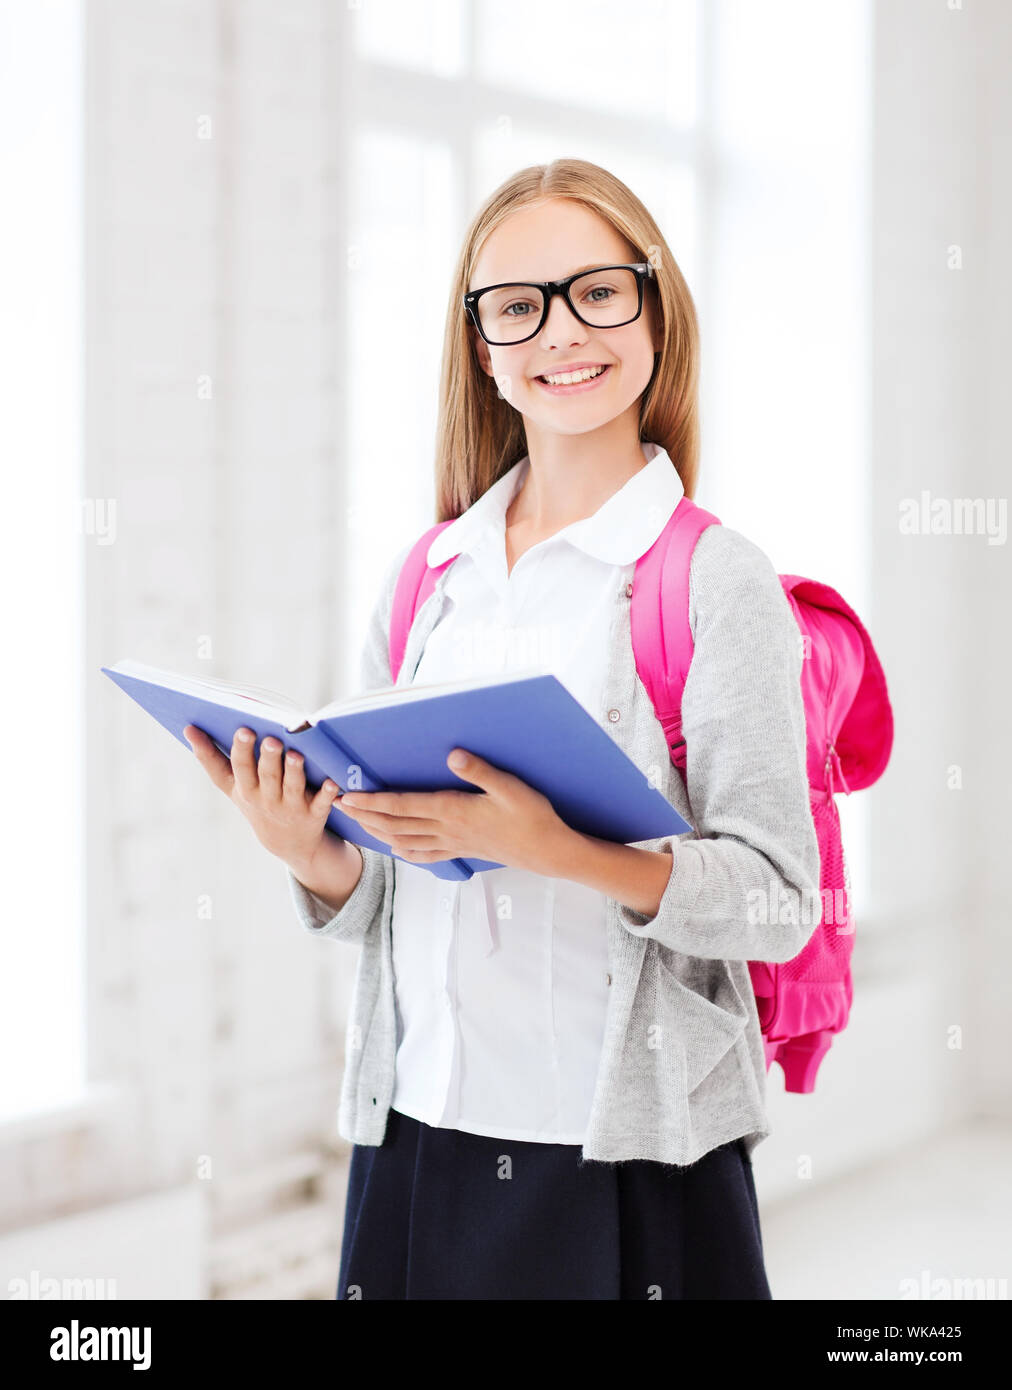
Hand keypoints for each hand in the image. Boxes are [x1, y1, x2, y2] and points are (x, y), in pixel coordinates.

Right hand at [182, 723, 342, 872]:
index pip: (238, 768)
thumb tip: (188, 728)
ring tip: (295, 754)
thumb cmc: (257, 800)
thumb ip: (211, 759)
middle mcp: (265, 798)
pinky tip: (332, 781)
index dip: (239, 750)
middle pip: (265, 775)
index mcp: (245, 788)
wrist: (288, 843)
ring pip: (291, 787)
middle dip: (267, 757)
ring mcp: (290, 807)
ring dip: (293, 771)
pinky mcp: (313, 814)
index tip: (242, 729)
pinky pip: (321, 803)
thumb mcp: (232, 786)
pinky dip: (326, 794)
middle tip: (270, 739)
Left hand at [337, 748, 570, 874]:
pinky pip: (424, 854)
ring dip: (377, 832)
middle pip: (395, 824)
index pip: (403, 806)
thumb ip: (480, 771)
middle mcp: (447, 830)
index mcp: (454, 811)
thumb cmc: (532, 816)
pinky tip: (394, 848)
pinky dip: (403, 851)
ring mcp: (453, 843)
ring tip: (356, 823)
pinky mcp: (461, 851)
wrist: (548, 851)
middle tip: (338, 806)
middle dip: (364, 815)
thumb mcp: (511, 787)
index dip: (373, 801)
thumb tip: (453, 755)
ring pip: (404, 840)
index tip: (349, 796)